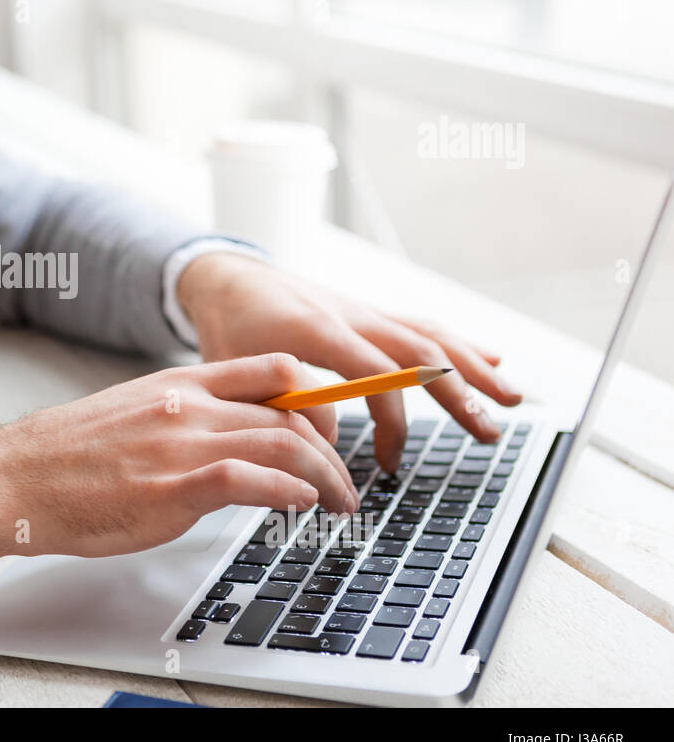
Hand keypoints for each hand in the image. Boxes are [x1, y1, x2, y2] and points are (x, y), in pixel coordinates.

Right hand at [0, 353, 357, 570]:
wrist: (15, 480)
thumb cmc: (64, 459)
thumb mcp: (129, 417)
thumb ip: (179, 422)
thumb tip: (219, 447)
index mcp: (178, 384)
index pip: (271, 370)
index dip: (314, 398)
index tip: (329, 428)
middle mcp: (188, 405)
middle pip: (291, 414)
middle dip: (330, 451)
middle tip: (342, 482)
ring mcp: (183, 443)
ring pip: (284, 445)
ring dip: (325, 478)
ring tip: (338, 503)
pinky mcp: (176, 487)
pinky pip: (256, 481)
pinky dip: (291, 493)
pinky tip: (301, 506)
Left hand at [176, 251, 523, 473]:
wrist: (228, 279)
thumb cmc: (229, 328)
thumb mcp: (238, 370)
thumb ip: (280, 404)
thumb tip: (325, 442)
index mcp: (317, 329)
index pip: (374, 375)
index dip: (390, 420)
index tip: (386, 463)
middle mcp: (351, 315)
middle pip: (419, 352)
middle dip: (459, 393)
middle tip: (489, 431)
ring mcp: (364, 312)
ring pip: (429, 337)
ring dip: (474, 368)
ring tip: (512, 399)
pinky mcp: (369, 314)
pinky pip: (421, 327)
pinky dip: (459, 343)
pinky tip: (492, 357)